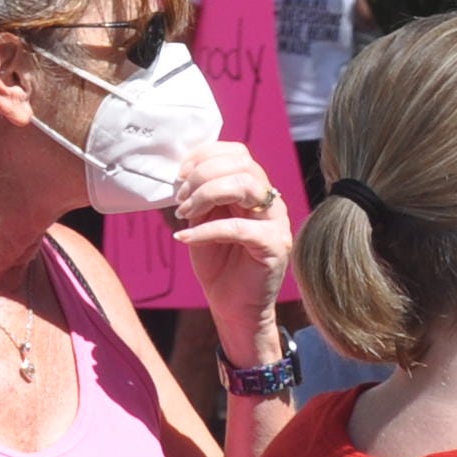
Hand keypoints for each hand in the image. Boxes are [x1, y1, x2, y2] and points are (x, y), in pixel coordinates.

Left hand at [167, 140, 293, 325]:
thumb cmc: (217, 259)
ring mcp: (276, 223)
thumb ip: (199, 194)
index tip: (180, 172)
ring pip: (246, 187)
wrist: (232, 303)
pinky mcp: (275, 247)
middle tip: (180, 198)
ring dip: (206, 195)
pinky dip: (206, 230)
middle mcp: (270, 201)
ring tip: (183, 213)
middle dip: (203, 175)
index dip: (205, 155)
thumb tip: (181, 172)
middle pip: (242, 164)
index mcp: (253, 189)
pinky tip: (185, 237)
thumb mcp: (202, 218)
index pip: (237, 153)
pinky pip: (240, 228)